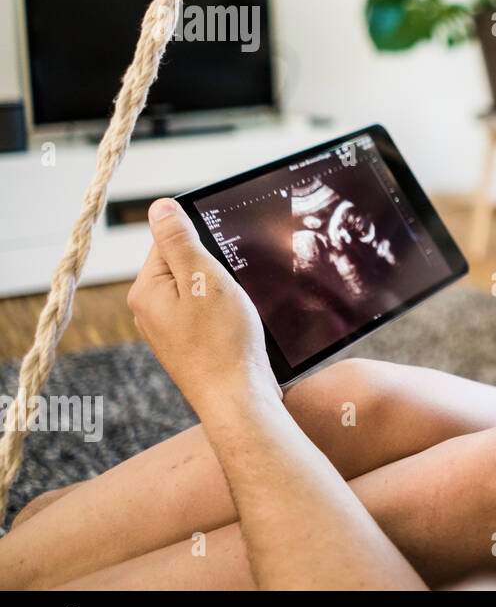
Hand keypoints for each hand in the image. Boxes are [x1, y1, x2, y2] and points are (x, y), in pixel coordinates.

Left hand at [127, 198, 280, 415]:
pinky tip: (236, 326)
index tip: (223, 263)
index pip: (169, 241)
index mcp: (146, 290)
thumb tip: (159, 207)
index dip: (203, 245)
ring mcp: (169, 330)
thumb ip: (179, 241)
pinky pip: (205, 312)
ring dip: (221, 292)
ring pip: (198, 289)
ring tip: (235, 312)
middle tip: (232, 289)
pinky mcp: (189, 344)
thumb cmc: (223, 343)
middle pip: (184, 265)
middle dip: (213, 269)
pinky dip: (223, 312)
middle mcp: (150, 310)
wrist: (237, 399)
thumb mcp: (204, 279)